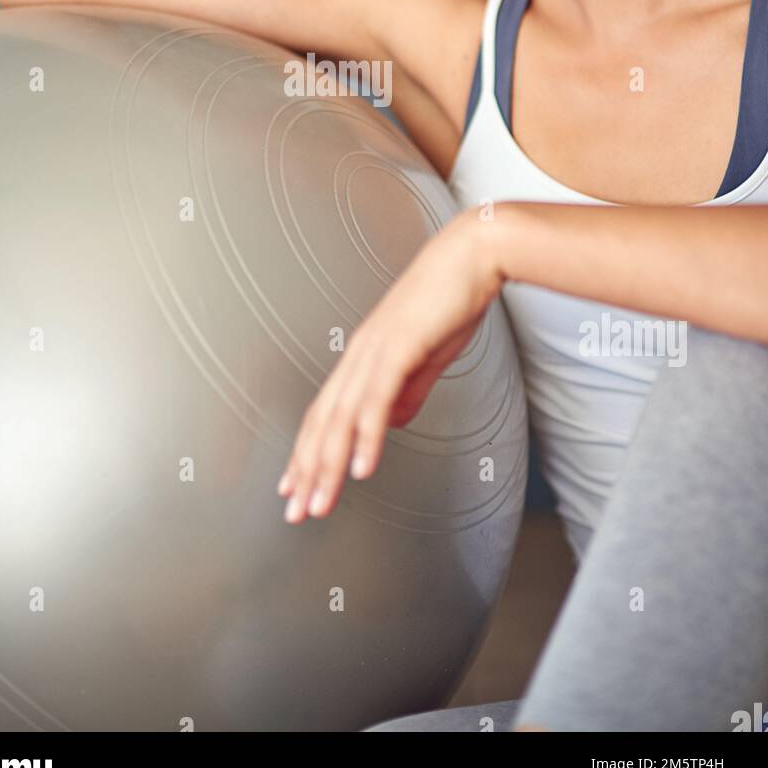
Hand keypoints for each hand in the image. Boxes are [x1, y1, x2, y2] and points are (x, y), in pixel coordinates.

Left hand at [276, 208, 504, 522]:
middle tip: (296, 510)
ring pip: (342, 418)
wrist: (471, 257)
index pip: (325, 413)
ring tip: (320, 502)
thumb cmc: (451, 299)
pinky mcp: (399, 347)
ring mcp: (376, 351)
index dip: (308, 452)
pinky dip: (367, 437)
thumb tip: (391, 422)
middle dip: (307, 470)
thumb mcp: (427, 355)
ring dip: (329, 465)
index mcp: (363, 357)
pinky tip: (362, 468)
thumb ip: (408, 390)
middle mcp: (359, 355)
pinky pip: (378, 401)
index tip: (297, 485)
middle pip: (323, 422)